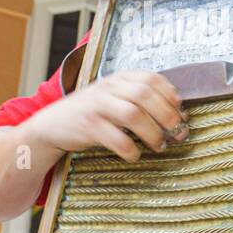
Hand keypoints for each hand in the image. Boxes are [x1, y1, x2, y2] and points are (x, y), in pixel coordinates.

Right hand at [32, 70, 187, 162]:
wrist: (52, 125)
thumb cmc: (91, 114)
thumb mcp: (113, 99)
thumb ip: (138, 100)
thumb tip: (177, 114)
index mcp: (118, 79)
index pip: (151, 78)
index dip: (170, 94)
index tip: (180, 111)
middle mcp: (108, 88)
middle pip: (145, 95)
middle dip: (166, 115)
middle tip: (177, 132)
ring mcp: (96, 106)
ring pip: (133, 114)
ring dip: (152, 133)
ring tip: (159, 145)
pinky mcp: (88, 126)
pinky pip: (116, 138)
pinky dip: (130, 149)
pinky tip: (134, 155)